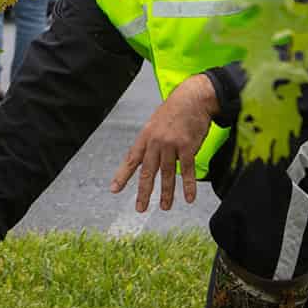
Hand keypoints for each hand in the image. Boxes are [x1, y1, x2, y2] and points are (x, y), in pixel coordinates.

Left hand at [110, 73, 217, 212]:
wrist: (192, 99)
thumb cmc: (174, 111)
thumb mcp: (155, 123)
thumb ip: (150, 141)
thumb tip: (146, 158)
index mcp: (145, 137)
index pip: (131, 160)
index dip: (122, 176)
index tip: (114, 189)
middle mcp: (155, 142)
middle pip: (148, 171)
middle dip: (144, 192)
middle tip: (140, 208)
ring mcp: (171, 145)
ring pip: (168, 174)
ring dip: (167, 193)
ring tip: (165, 207)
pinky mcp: (187, 146)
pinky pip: (188, 170)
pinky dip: (188, 186)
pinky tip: (188, 198)